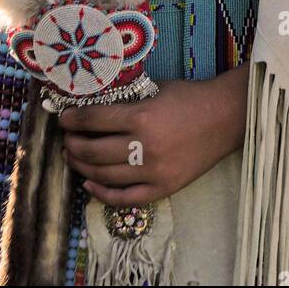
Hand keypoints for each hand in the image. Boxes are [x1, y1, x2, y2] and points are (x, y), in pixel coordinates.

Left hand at [58, 67, 248, 205]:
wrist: (225, 118)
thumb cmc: (188, 97)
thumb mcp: (154, 89)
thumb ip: (125, 100)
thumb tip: (91, 105)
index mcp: (142, 117)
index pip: (93, 120)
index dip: (72, 120)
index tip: (63, 118)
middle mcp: (145, 147)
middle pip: (94, 151)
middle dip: (73, 145)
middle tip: (66, 139)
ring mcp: (154, 172)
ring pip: (104, 176)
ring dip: (82, 167)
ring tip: (73, 157)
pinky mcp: (164, 188)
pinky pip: (126, 198)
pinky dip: (103, 194)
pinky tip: (90, 185)